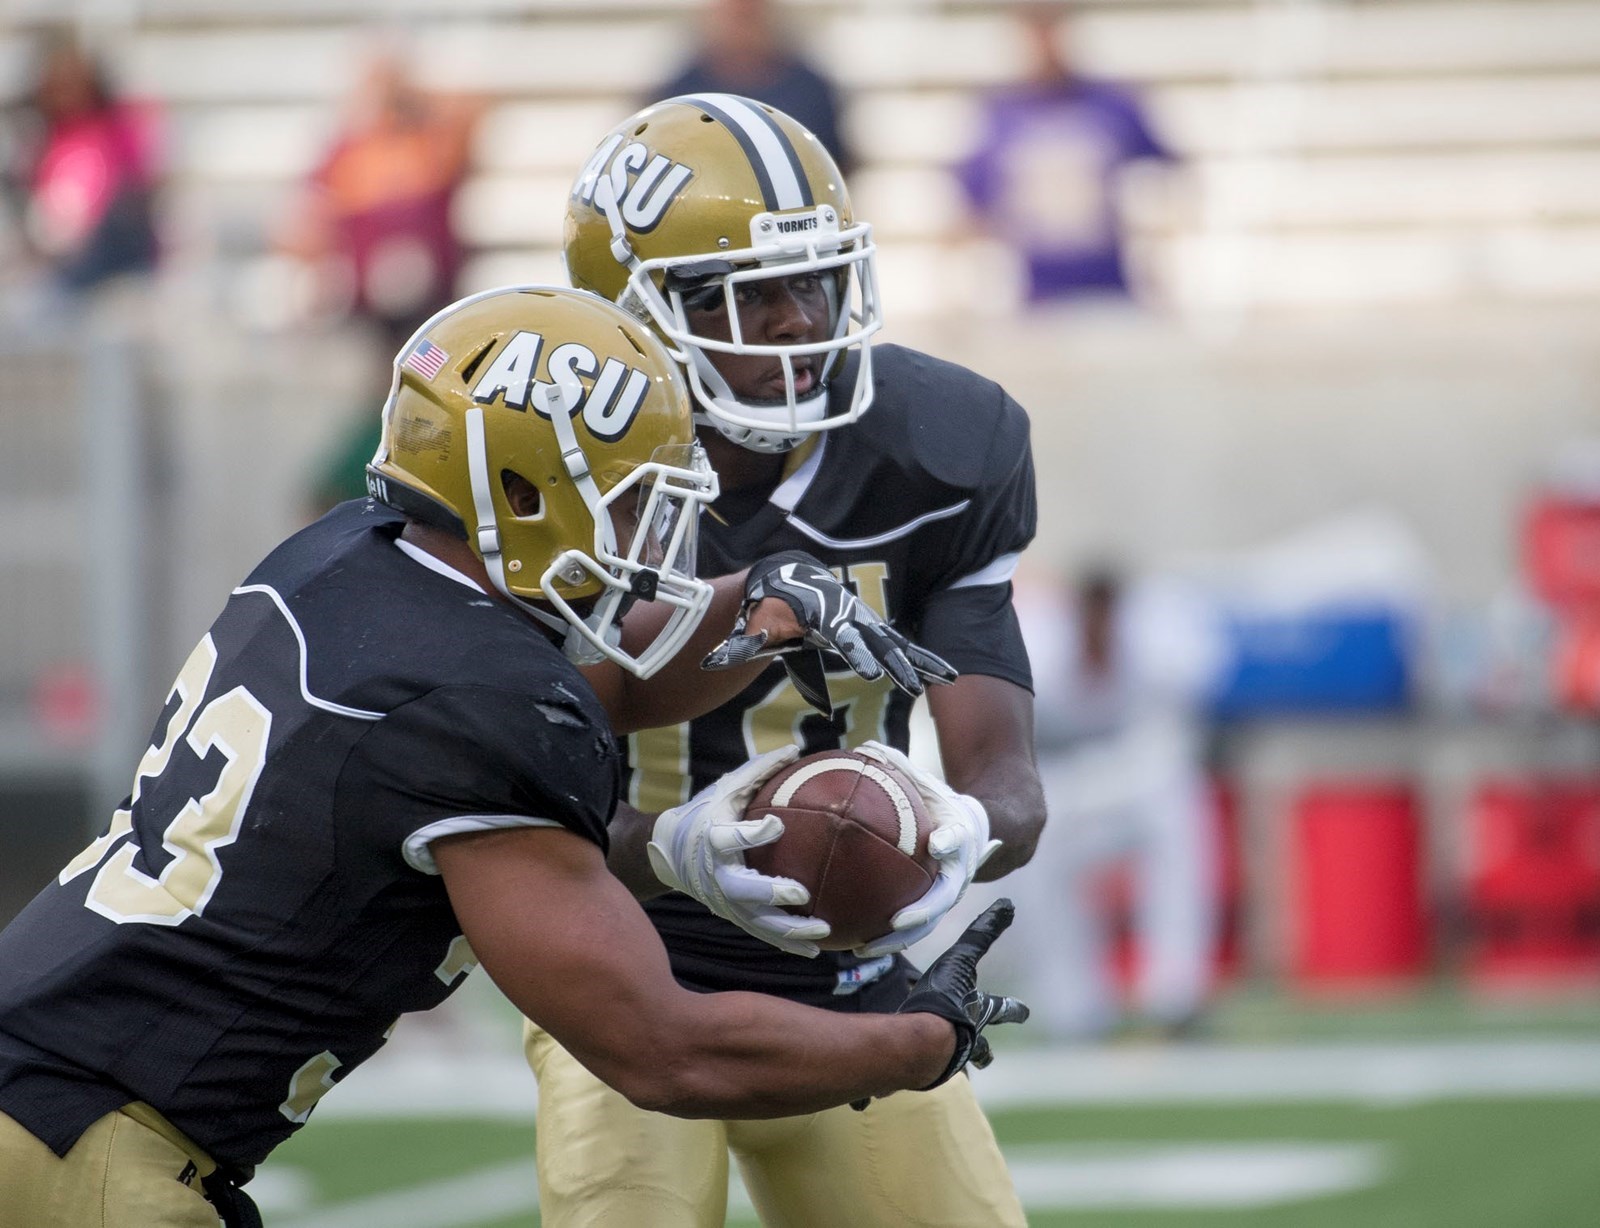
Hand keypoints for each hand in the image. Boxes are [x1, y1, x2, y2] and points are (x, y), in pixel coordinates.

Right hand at [645, 745, 830, 956]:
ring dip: (789, 931)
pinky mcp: (732, 916)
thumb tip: (797, 748)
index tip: (776, 826)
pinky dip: (788, 944)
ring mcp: (724, 901)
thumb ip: (759, 770)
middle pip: (744, 890)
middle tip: (801, 893)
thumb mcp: (725, 788)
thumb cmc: (705, 813)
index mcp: (713, 839)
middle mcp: (717, 875)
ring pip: (757, 922)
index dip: (753, 833)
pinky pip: (762, 934)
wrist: (666, 853)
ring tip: (822, 932)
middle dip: (772, 893)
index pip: (730, 838)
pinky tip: (816, 951)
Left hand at [702, 552, 956, 712]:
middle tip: (910, 686)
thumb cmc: (766, 608)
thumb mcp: (751, 626)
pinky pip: (899, 646)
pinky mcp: (870, 631)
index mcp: (820, 615)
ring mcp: (863, 622)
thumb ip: (739, 644)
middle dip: (894, 663)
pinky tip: (943, 675)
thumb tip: (712, 660)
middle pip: (875, 641)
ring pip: (895, 643)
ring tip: (947, 678)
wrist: (786, 579)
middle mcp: (848, 616)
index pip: (841, 636)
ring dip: (919, 661)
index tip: (870, 674)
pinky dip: (921, 658)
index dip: (856, 653)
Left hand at [849, 742, 1001, 957]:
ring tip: (864, 947)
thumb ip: (900, 767)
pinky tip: (854, 945)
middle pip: (943, 897)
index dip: (949, 842)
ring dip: (899, 939)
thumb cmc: (946, 806)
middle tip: (896, 920)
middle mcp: (958, 872)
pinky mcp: (935, 908)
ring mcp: (948, 894)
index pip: (958, 839)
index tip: (937, 844)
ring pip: (926, 923)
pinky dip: (888, 938)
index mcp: (960, 837)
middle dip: (921, 912)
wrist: (984, 833)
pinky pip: (912, 927)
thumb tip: (865, 746)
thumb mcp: (930, 785)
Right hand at [852, 899, 1027, 1109]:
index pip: (1001, 1009)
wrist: (919, 1046)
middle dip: (981, 1052)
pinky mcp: (906, 1078)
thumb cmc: (944, 1003)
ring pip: (941, 1069)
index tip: (1026, 1012)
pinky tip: (870, 1095)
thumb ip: (984, 933)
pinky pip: (897, 1081)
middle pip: (978, 1049)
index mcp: (975, 1017)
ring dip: (935, 1069)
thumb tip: (1009, 904)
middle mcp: (961, 1045)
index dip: (1012, 1008)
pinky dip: (884, 1086)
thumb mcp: (963, 960)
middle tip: (986, 1058)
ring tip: (926, 1073)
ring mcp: (937, 1065)